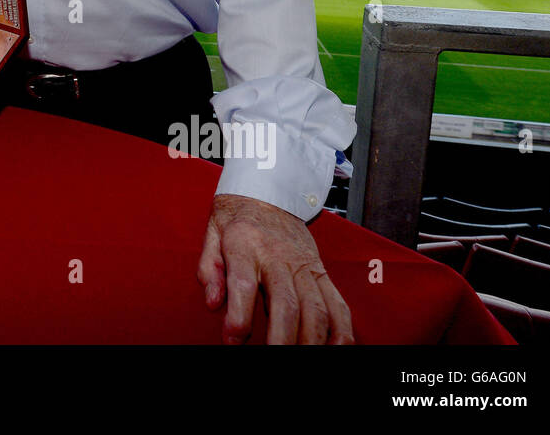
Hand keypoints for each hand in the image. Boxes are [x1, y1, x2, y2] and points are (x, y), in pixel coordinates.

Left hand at [197, 194, 353, 344]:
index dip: (238, 316)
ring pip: (316, 309)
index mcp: (246, 245)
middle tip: (273, 358)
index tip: (232, 339)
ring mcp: (305, 266)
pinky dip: (341, 332)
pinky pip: (338, 305)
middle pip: (286, 303)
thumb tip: (213, 303)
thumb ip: (209, 268)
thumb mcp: (212, 232)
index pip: (243, 284)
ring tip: (301, 358)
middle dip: (281, 338)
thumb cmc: (238, 217)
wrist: (270, 191)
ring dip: (311, 340)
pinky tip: (336, 348)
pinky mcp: (321, 273)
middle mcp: (279, 257)